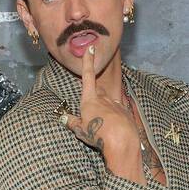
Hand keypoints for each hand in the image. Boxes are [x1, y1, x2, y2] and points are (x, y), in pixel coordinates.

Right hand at [60, 45, 144, 182]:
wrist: (121, 141)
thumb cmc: (98, 135)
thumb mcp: (80, 130)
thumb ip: (72, 122)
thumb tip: (63, 118)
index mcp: (90, 100)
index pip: (87, 76)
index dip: (88, 61)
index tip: (91, 48)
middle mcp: (103, 98)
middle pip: (98, 91)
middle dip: (95, 97)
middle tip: (93, 111)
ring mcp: (116, 104)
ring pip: (108, 101)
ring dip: (105, 109)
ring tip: (103, 124)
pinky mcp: (125, 112)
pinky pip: (117, 111)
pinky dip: (114, 117)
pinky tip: (114, 128)